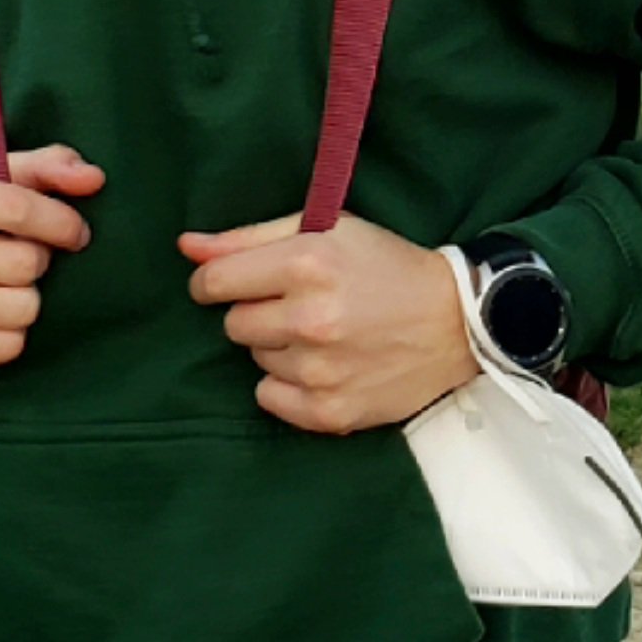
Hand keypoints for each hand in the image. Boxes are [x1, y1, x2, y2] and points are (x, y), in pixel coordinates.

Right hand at [0, 144, 100, 382]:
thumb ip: (46, 169)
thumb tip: (92, 178)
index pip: (17, 207)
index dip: (61, 222)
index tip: (75, 232)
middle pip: (24, 263)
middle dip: (37, 263)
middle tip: (21, 262)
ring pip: (21, 308)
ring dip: (26, 302)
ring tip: (2, 290)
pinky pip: (6, 346)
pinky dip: (9, 337)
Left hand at [177, 212, 474, 435]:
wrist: (455, 322)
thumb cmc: (386, 267)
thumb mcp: (327, 230)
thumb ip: (249, 237)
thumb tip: (185, 246)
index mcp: (307, 263)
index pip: (214, 283)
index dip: (216, 283)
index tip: (236, 285)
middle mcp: (310, 318)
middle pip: (234, 325)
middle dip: (259, 313)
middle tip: (303, 306)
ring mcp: (320, 370)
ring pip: (255, 361)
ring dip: (280, 348)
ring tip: (326, 335)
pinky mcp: (330, 411)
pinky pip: (270, 399)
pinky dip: (289, 386)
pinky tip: (326, 367)